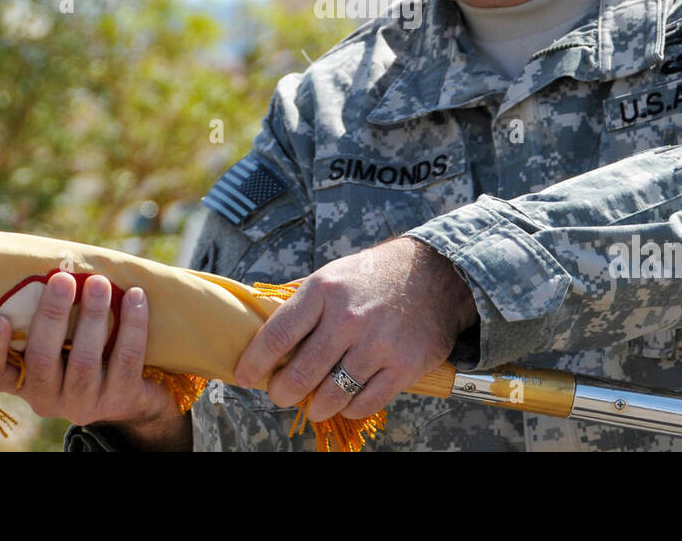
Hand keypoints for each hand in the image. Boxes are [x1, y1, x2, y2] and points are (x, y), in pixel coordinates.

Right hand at [0, 271, 189, 448]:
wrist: (134, 394)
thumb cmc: (85, 351)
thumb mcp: (58, 342)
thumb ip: (45, 315)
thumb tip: (50, 261)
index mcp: (22, 381)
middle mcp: (47, 398)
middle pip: (42, 360)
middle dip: (52, 315)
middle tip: (61, 278)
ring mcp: (84, 404)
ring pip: (84, 361)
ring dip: (92, 316)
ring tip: (99, 282)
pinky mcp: (121, 400)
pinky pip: (126, 360)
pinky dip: (132, 325)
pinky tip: (136, 296)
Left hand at [233, 237, 477, 422]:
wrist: (435, 274)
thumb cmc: (374, 275)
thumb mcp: (333, 272)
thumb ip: (298, 297)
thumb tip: (258, 313)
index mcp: (323, 291)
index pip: (277, 336)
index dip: (255, 363)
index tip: (245, 376)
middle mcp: (347, 318)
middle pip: (300, 375)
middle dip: (281, 393)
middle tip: (280, 394)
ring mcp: (376, 345)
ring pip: (330, 396)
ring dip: (315, 406)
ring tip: (314, 402)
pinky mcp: (402, 366)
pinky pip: (364, 403)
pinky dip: (348, 408)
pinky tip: (345, 400)